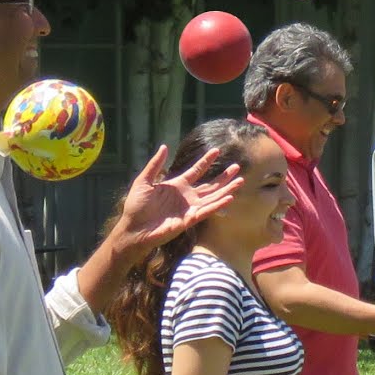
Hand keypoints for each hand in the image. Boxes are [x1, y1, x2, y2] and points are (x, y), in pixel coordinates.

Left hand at [110, 145, 243, 263]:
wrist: (134, 228)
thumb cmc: (137, 206)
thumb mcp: (144, 181)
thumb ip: (155, 165)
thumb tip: (164, 146)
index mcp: (177, 185)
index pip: (196, 171)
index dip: (206, 161)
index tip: (216, 150)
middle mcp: (187, 196)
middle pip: (210, 185)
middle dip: (223, 176)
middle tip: (237, 167)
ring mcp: (190, 208)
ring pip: (213, 197)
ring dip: (226, 189)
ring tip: (240, 181)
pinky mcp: (190, 220)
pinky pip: (207, 211)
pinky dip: (218, 205)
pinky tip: (229, 198)